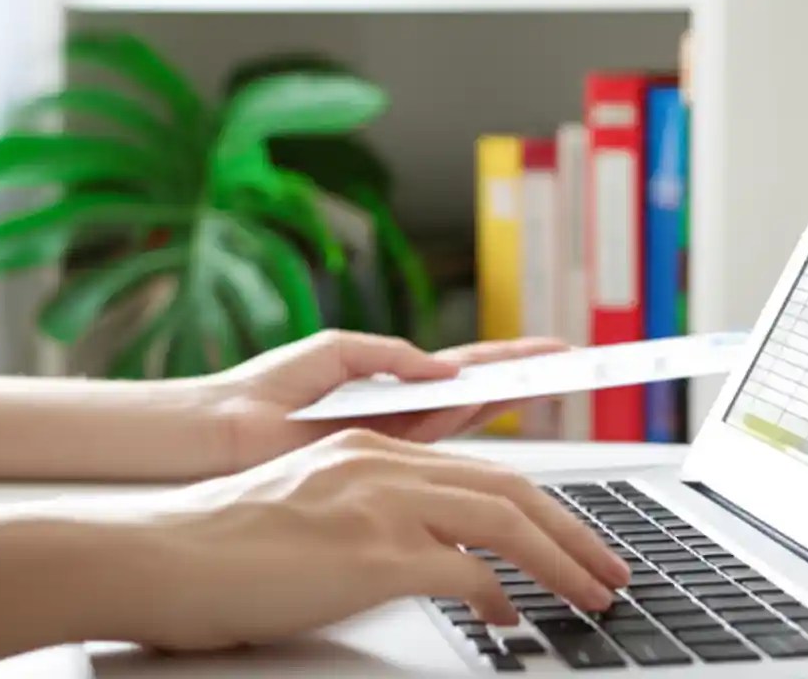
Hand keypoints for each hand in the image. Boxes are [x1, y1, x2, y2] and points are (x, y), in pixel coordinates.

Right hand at [125, 429, 629, 651]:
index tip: (570, 533)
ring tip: (592, 595)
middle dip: (571, 531)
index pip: (476, 470)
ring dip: (559, 559)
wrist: (154, 556)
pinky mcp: (366, 551)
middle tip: (609, 569)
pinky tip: (511, 618)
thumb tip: (426, 562)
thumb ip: (369, 521)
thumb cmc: (217, 547)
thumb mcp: (306, 513)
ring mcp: (376, 503)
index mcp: (366, 450)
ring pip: (501, 518)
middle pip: (506, 486)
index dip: (536, 503)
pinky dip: (498, 594)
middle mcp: (379, 464)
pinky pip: (462, 569)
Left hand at [201, 330, 568, 470]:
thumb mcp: (334, 352)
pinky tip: (504, 405)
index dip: (517, 359)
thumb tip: (441, 367)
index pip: (470, 367)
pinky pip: (439, 438)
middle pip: (486, 393)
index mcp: (396, 383)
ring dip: (521, 398)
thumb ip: (391, 355)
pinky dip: (475, 422)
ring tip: (564, 380)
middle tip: (587, 370)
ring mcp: (400, 438)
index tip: (562, 349)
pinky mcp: (383, 458)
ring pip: (474, 415)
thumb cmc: (267, 389)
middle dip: (537, 381)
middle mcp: (407, 414)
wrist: (220, 430)